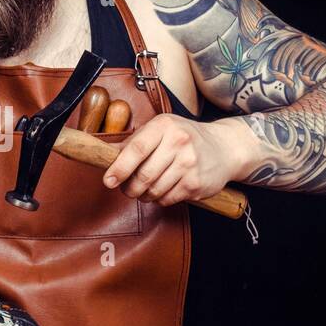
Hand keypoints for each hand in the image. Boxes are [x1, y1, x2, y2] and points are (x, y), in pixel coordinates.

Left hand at [102, 114, 239, 205]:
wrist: (224, 148)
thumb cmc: (185, 138)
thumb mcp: (160, 130)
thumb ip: (133, 142)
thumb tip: (101, 153)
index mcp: (164, 125)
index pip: (136, 149)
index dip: (119, 168)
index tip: (108, 180)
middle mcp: (179, 142)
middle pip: (143, 175)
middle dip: (129, 188)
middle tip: (126, 189)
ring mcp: (190, 164)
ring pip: (154, 190)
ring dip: (143, 195)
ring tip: (144, 190)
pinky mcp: (196, 184)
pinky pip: (167, 199)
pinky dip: (160, 199)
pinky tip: (163, 190)